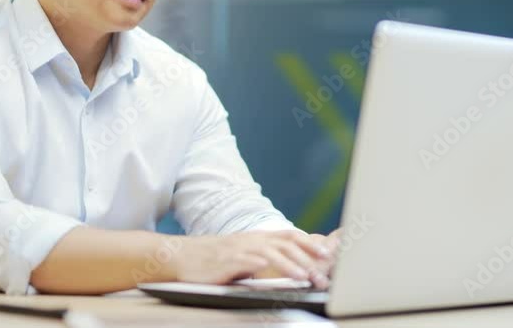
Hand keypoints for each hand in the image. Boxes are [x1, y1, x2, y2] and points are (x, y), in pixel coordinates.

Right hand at [174, 230, 332, 287]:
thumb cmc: (217, 258)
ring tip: (303, 276)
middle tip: (321, 275)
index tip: (327, 255)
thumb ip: (266, 256)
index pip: (291, 236)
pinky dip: (258, 263)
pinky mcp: (227, 261)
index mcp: (259, 238)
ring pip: (270, 253)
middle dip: (307, 260)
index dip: (310, 244)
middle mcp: (253, 240)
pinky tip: (267, 267)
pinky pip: (245, 260)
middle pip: (286, 245)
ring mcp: (240, 249)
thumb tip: (292, 264)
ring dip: (289, 265)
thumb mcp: (246, 254)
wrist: (184, 256)